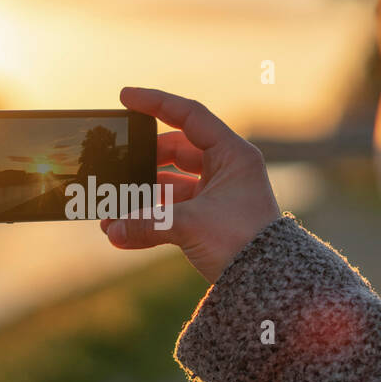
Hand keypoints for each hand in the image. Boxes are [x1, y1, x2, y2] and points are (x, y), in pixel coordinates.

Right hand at [101, 86, 280, 281]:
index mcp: (233, 155)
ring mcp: (217, 195)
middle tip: (116, 164)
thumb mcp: (191, 226)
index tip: (125, 97)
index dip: (156, 103)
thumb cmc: (243, 244)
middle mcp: (226, 170)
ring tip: (111, 210)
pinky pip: (172, 212)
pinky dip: (149, 220)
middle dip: (142, 161)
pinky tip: (122, 234)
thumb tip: (112, 230)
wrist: (269, 285)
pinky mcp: (209, 219)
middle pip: (174, 150)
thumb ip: (148, 223)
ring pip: (170, 184)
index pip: (189, 116)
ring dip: (141, 197)